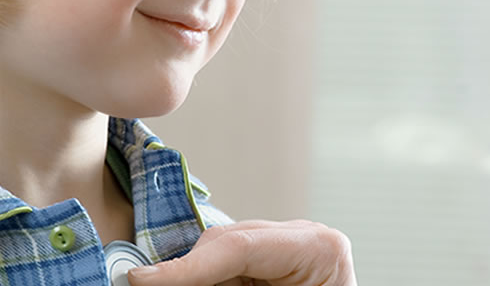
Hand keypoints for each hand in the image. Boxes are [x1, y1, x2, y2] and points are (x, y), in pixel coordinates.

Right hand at [126, 219, 356, 285]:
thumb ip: (223, 284)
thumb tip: (162, 281)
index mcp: (318, 249)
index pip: (241, 244)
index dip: (187, 266)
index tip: (142, 281)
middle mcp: (303, 237)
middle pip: (225, 244)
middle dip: (183, 272)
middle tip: (144, 284)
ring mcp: (288, 244)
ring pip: (219, 254)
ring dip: (193, 274)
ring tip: (161, 280)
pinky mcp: (272, 260)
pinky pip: (228, 265)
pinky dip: (206, 277)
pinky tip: (184, 280)